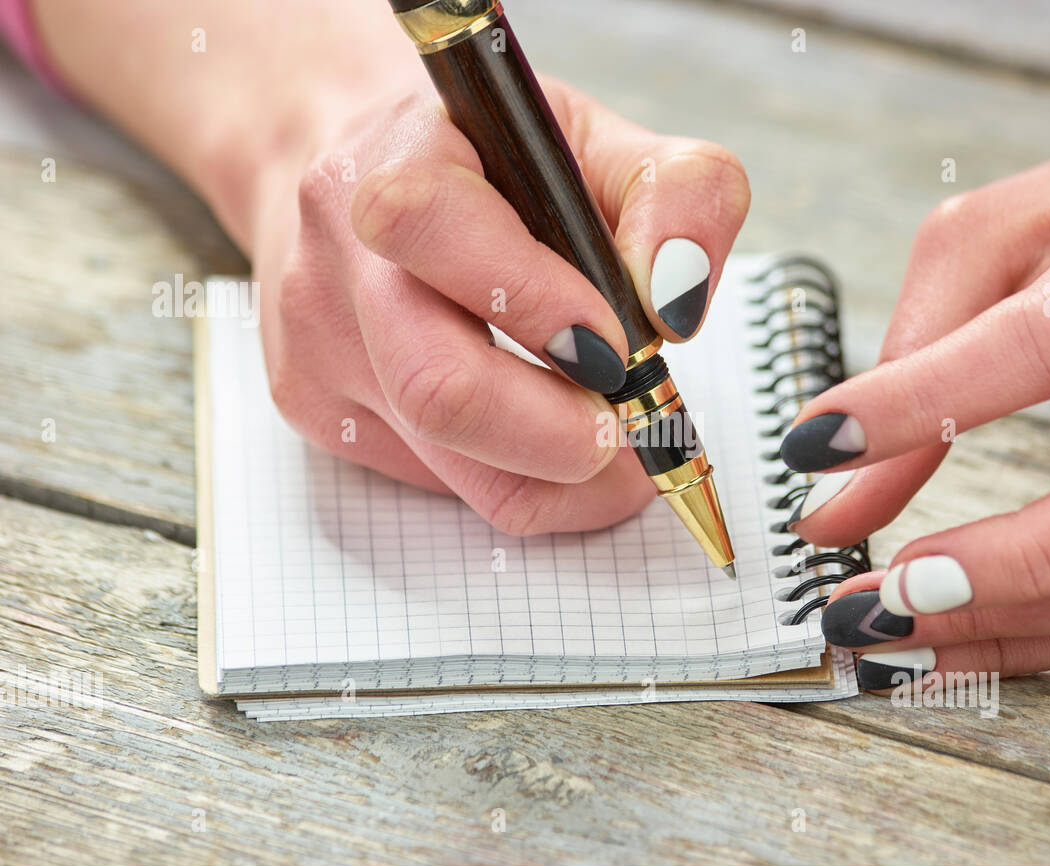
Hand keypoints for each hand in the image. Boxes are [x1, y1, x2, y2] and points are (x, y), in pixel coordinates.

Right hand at [252, 80, 748, 533]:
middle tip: (630, 423)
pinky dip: (520, 478)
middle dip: (564, 435)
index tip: (619, 343)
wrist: (361, 180)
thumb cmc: (489, 167)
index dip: (542, 304)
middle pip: (439, 390)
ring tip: (612, 439)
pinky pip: (439, 485)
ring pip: (451, 465)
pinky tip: (541, 430)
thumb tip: (678, 301)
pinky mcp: (317, 410)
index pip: (436, 231)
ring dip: (560, 477)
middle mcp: (338, 260)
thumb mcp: (598, 141)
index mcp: (397, 163)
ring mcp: (316, 346)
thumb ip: (678, 194)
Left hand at [779, 116, 1049, 688]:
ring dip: (1005, 630)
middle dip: (1008, 565)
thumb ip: (917, 346)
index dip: (921, 403)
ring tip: (885, 639)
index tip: (810, 443)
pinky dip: (1034, 643)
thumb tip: (833, 488)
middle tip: (883, 593)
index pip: (1041, 344)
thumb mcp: (1011, 226)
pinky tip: (945, 649)